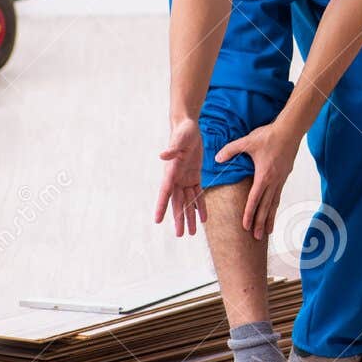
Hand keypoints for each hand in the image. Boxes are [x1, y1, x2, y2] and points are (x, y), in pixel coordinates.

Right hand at [155, 115, 206, 236]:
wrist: (188, 127)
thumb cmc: (182, 132)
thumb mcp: (179, 140)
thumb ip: (172, 149)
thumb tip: (162, 155)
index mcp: (171, 172)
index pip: (165, 192)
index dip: (162, 206)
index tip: (157, 220)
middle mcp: (176, 178)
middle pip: (177, 202)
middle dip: (179, 218)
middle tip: (181, 235)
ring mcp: (185, 178)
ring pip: (188, 202)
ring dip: (190, 216)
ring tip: (192, 232)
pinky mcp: (194, 176)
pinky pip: (197, 194)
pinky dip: (200, 206)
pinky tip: (203, 218)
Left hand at [215, 122, 297, 239]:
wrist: (290, 131)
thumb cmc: (269, 136)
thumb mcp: (247, 141)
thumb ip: (231, 150)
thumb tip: (217, 158)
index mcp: (263, 176)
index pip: (254, 199)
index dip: (250, 214)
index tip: (246, 227)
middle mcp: (273, 181)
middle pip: (266, 207)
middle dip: (261, 223)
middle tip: (257, 237)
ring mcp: (281, 179)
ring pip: (274, 203)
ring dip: (270, 218)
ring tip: (268, 231)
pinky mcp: (285, 176)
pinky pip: (278, 195)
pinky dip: (275, 206)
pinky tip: (273, 210)